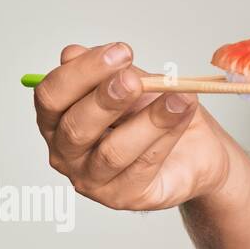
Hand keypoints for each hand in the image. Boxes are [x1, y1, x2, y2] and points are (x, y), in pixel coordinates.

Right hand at [34, 42, 230, 210]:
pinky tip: (184, 112)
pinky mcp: (125, 196)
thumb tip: (72, 53)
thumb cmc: (158, 114)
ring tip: (178, 96)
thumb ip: (111, 72)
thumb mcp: (138, 84)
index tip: (119, 51)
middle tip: (133, 80)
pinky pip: (144, 165)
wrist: (197, 149)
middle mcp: (67, 153)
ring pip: (113, 151)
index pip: (51, 96)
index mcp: (59, 119)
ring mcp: (93, 180)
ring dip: (149, 119)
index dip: (82, 72)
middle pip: (75, 127)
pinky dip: (167, 134)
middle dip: (105, 99)